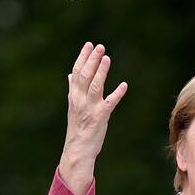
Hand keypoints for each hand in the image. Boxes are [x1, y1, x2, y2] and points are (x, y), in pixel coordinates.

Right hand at [59, 42, 127, 194]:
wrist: (78, 149)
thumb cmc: (78, 127)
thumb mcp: (73, 106)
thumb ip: (73, 89)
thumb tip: (70, 75)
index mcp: (73, 95)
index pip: (77, 72)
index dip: (83, 57)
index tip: (89, 45)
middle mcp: (80, 100)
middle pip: (85, 75)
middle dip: (92, 60)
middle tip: (100, 47)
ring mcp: (90, 108)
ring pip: (95, 86)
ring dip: (101, 71)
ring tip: (107, 58)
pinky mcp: (100, 117)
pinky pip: (110, 103)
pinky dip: (117, 94)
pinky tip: (124, 85)